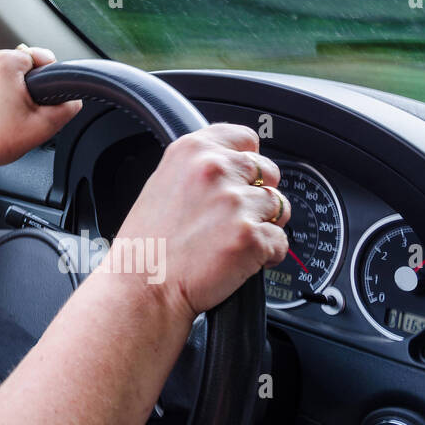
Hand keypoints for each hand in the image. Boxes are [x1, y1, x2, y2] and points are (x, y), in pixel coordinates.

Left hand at [0, 46, 81, 179]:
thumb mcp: (43, 126)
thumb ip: (67, 108)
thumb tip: (73, 101)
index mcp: (6, 61)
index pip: (41, 58)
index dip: (47, 81)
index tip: (41, 100)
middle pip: (21, 68)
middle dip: (26, 89)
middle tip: (21, 115)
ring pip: (3, 77)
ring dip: (9, 94)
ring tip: (3, 119)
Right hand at [113, 123, 290, 322]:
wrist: (144, 286)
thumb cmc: (148, 243)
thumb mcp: (163, 183)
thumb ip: (199, 168)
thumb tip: (235, 166)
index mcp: (192, 151)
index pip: (246, 138)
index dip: (248, 160)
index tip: (242, 176)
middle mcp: (215, 170)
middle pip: (268, 171)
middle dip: (258, 194)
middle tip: (232, 217)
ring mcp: (234, 202)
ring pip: (278, 206)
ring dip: (263, 224)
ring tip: (231, 239)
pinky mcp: (252, 236)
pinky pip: (281, 241)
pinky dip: (267, 253)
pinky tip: (238, 258)